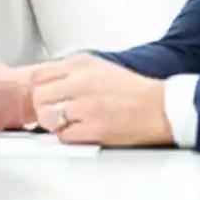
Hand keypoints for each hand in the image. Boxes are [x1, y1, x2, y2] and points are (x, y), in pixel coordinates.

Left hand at [30, 54, 172, 145]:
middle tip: (55, 112)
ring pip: (47, 117)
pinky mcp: (94, 129)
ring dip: (54, 123)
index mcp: (81, 63)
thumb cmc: (133, 90)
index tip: (45, 97)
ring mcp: (87, 106)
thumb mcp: (99, 67)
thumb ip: (71, 72)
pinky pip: (63, 136)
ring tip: (68, 122)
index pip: (39, 75)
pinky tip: (81, 131)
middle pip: (39, 97)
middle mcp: (81, 82)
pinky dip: (68, 137)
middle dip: (43, 107)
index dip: (39, 89)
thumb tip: (46, 84)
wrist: (161, 108)